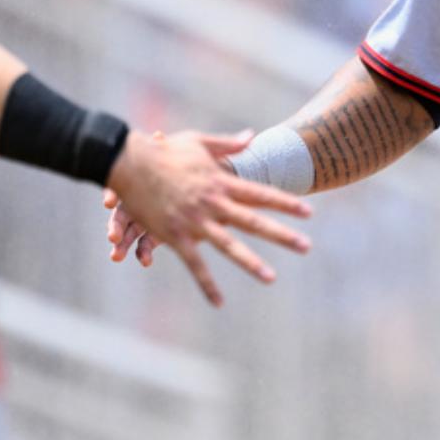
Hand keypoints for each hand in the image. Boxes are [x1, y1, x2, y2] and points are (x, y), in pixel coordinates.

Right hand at [103, 130, 309, 305]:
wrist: (131, 163)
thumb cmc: (163, 150)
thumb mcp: (198, 142)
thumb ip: (227, 143)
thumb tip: (253, 136)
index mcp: (220, 182)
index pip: (260, 194)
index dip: (286, 204)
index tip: (309, 213)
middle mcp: (213, 203)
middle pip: (254, 222)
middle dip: (282, 235)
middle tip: (307, 246)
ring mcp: (195, 222)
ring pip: (228, 246)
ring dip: (251, 262)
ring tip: (271, 278)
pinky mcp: (176, 237)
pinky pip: (195, 265)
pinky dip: (207, 285)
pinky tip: (219, 303)